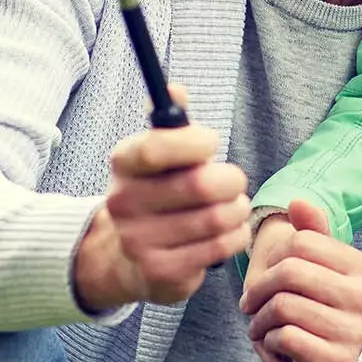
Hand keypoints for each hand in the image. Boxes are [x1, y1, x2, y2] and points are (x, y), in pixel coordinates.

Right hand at [72, 84, 251, 311]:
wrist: (126, 256)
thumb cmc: (156, 193)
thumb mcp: (156, 154)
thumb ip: (171, 122)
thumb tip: (175, 89)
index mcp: (123, 165)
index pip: (156, 148)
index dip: (195, 143)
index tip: (211, 144)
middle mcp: (124, 204)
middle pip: (200, 186)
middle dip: (231, 180)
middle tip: (233, 182)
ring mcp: (139, 242)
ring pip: (217, 218)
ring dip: (237, 209)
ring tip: (233, 207)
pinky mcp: (161, 273)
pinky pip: (220, 247)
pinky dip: (235, 236)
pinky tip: (228, 232)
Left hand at [237, 199, 361, 361]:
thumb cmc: (310, 315)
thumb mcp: (309, 272)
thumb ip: (308, 235)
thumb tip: (297, 201)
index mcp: (361, 267)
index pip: (300, 242)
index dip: (270, 260)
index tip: (263, 280)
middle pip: (290, 271)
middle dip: (259, 291)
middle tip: (252, 307)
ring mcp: (355, 331)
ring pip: (283, 306)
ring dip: (260, 321)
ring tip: (263, 329)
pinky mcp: (337, 361)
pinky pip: (284, 338)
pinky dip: (268, 344)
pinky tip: (276, 349)